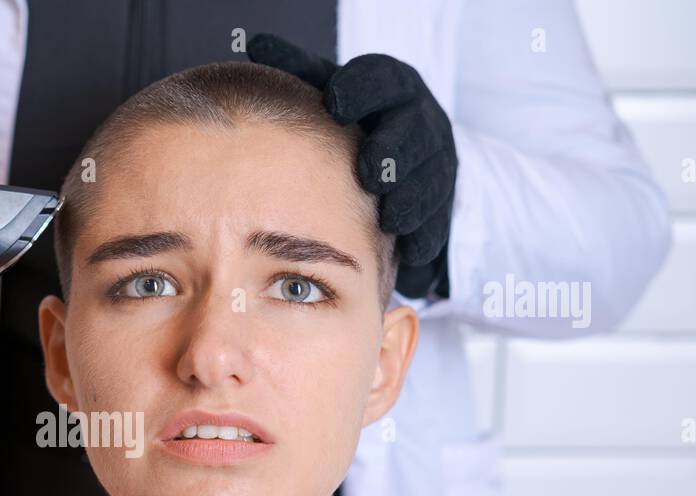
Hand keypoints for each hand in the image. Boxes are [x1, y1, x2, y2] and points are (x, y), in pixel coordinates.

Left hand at [247, 34, 456, 298]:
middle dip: (395, 151)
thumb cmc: (356, 121)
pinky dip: (427, 237)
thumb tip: (252, 41)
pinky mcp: (443, 206)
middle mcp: (421, 123)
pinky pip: (440, 221)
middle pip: (414, 133)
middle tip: (370, 172)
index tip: (334, 102)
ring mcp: (437, 165)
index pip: (384, 79)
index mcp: (394, 89)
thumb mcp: (333, 91)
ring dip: (413, 200)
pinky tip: (412, 253)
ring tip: (390, 219)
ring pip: (431, 180)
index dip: (363, 89)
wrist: (409, 158)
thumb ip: (298, 68)